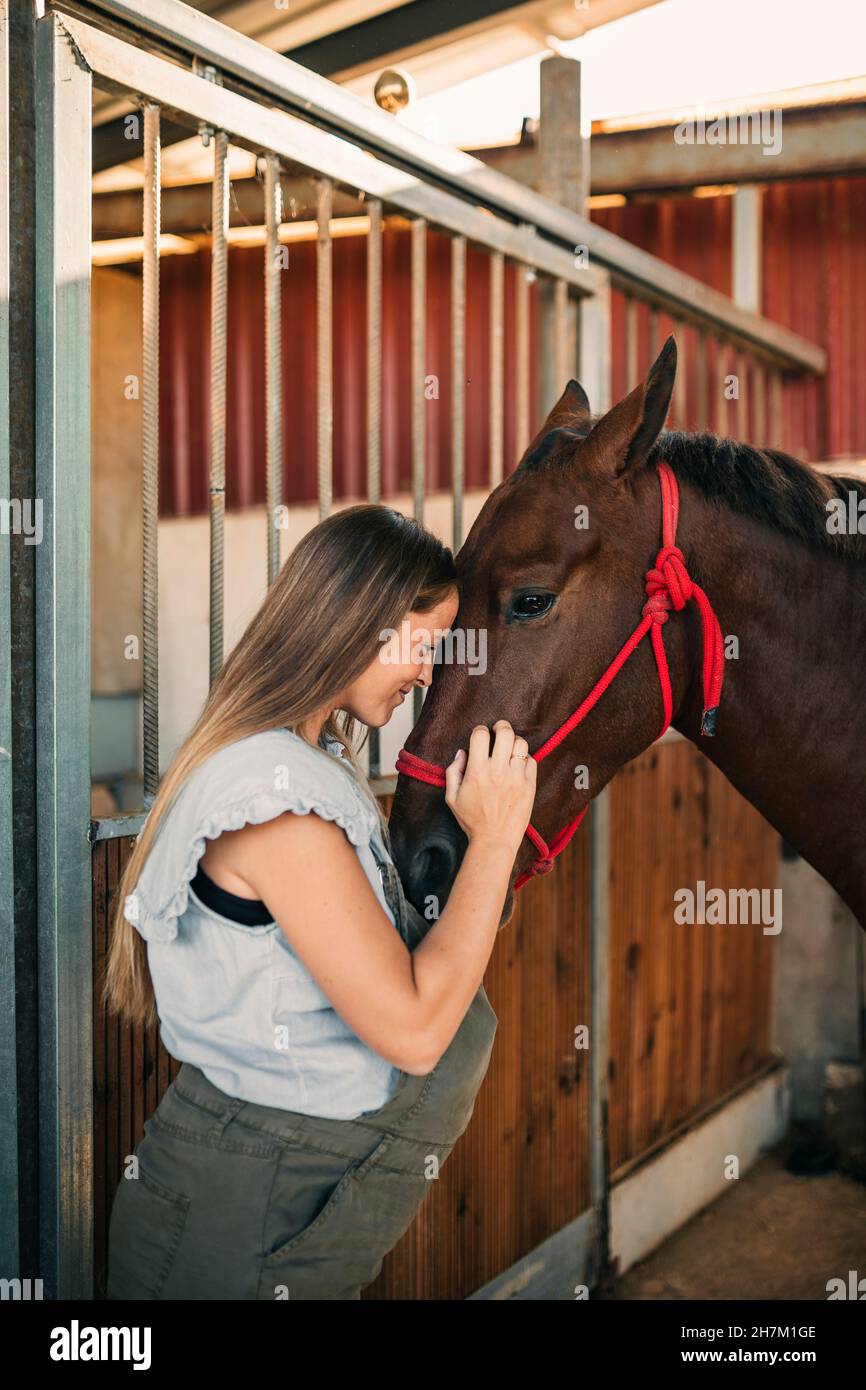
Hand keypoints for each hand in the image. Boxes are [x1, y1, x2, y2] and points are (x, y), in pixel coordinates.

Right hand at [444, 720, 536, 854]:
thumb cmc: (472, 820)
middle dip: (501, 726)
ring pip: (521, 744)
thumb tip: (462, 753)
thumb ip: (453, 771)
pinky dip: (525, 759)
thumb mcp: (452, 797)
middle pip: (505, 733)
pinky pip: (532, 761)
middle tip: (499, 730)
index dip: (479, 730)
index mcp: (477, 771)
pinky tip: (518, 765)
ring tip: (509, 748)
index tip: (480, 736)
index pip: (480, 735)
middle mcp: (498, 771)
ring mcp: (516, 778)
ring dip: (514, 742)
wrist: (494, 840)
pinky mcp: (529, 786)